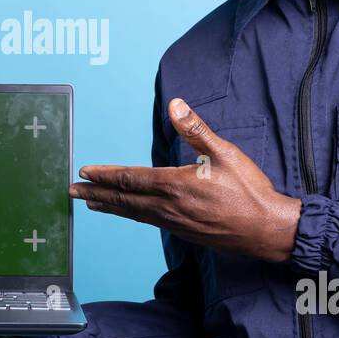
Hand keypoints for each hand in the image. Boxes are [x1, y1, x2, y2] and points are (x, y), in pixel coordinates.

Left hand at [69, 97, 302, 262]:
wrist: (267, 231)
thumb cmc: (249, 191)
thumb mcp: (225, 153)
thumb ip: (196, 129)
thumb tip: (175, 105)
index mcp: (175, 185)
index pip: (130, 178)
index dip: (105, 175)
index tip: (85, 172)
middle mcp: (169, 207)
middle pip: (123, 199)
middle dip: (95, 193)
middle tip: (71, 191)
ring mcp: (174, 223)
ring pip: (133, 213)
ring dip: (109, 206)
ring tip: (90, 203)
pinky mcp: (183, 232)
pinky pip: (147, 221)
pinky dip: (130, 215)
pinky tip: (127, 212)